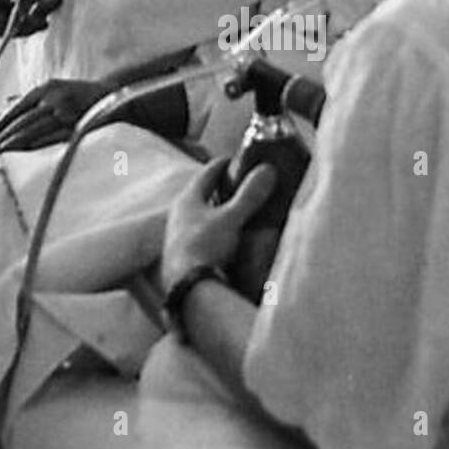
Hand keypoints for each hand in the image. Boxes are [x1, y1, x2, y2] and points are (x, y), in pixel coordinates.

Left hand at [0, 78, 109, 151]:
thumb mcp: (58, 88)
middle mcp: (54, 97)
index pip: (18, 107)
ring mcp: (66, 112)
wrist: (115, 96)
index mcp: (47, 88)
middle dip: (4, 134)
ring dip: (15, 142)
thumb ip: (34, 97)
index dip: (2, 121)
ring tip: (1, 151)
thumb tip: (7, 104)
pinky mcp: (76, 126)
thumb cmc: (82, 95)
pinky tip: (25, 151)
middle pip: (23, 120)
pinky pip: (52, 137)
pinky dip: (37, 144)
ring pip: (34, 130)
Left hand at [160, 157, 276, 291]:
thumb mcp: (231, 218)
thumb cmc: (205, 246)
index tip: (240, 159)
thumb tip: (267, 169)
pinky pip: (205, 234)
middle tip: (244, 184)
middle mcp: (180, 214)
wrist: (189, 289)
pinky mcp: (186, 254)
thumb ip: (249, 195)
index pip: (208, 173)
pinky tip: (231, 236)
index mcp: (188, 199)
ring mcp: (181, 235)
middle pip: (204, 194)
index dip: (225, 164)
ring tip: (241, 210)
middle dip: (223, 188)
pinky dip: (219, 230)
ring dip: (220, 211)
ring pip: (203, 215)